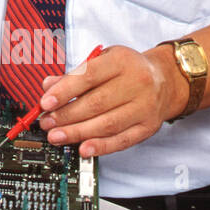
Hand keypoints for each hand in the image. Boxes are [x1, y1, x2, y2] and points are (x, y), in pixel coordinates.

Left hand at [37, 44, 184, 156]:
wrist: (164, 80)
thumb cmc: (127, 70)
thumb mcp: (103, 61)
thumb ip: (75, 74)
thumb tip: (48, 86)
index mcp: (122, 61)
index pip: (89, 76)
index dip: (64, 91)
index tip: (45, 103)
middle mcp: (137, 82)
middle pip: (96, 103)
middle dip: (66, 116)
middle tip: (46, 123)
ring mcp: (145, 106)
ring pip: (107, 124)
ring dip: (78, 133)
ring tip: (56, 136)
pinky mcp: (148, 126)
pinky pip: (122, 140)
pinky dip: (101, 146)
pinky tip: (83, 148)